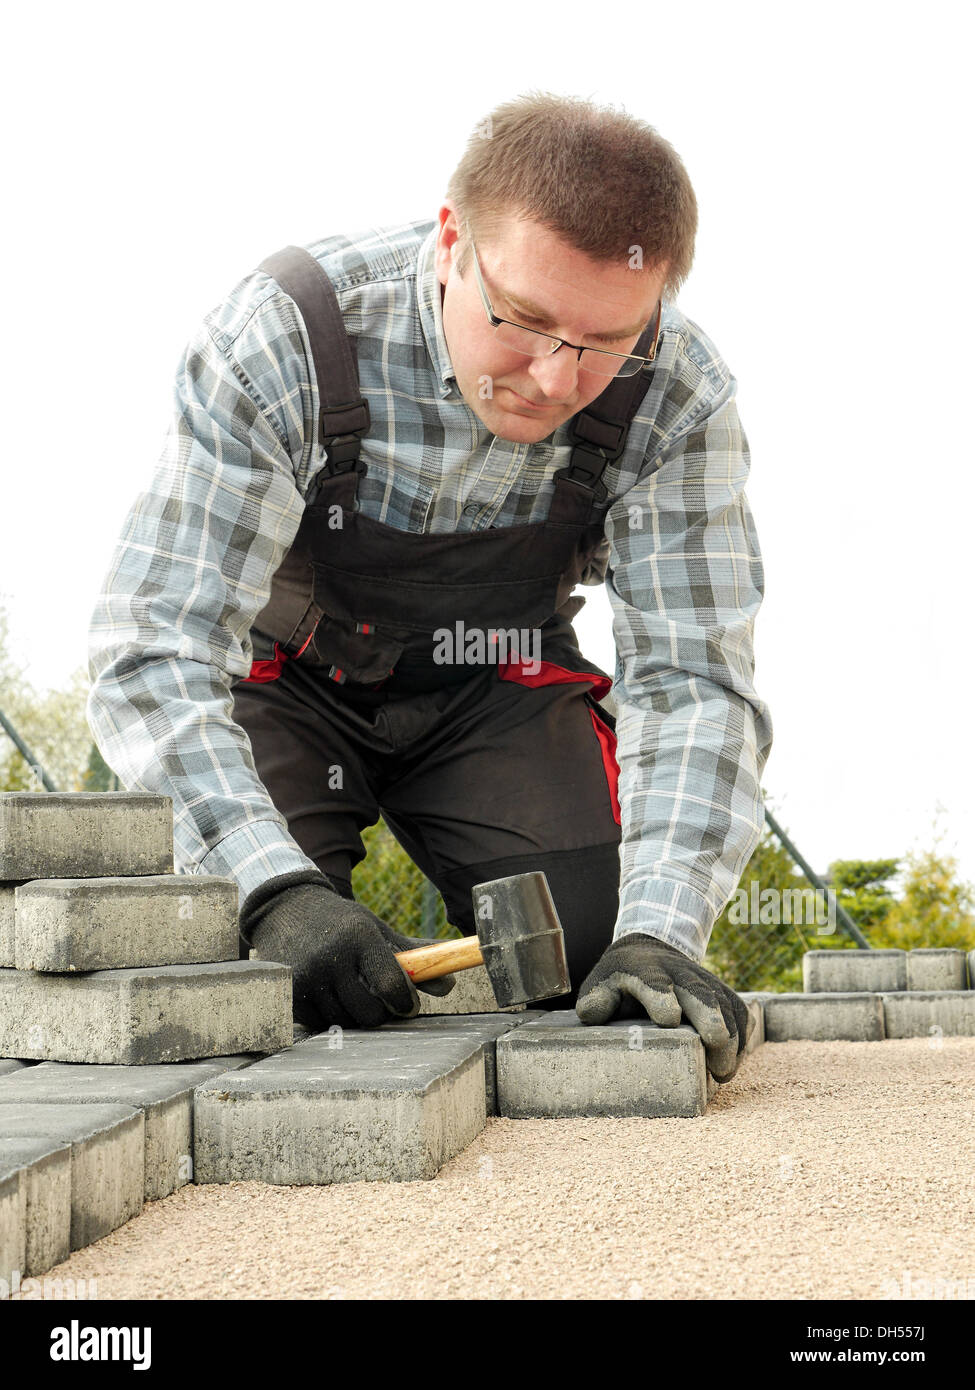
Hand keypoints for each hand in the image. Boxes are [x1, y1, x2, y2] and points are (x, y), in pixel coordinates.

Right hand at [240, 869, 455, 1029]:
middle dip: (382, 1012)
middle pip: (370, 1013)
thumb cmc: (342, 924)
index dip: (406, 1003)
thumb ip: (414, 957)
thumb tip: (450, 984)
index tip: (408, 1005)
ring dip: (354, 1015)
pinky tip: (328, 994)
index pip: (391, 986)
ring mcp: (306, 977)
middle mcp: (330, 957)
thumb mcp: (377, 931)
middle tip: (379, 999)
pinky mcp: (289, 995)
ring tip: (350, 991)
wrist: (287, 911)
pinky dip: (330, 1017)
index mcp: (359, 936)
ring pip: (346, 1022)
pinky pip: (320, 1025)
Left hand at [576, 932, 749, 1081]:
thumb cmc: (621, 981)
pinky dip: (742, 1036)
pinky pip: (739, 1011)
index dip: (661, 998)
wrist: (649, 952)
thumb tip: (595, 1014)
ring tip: (724, 1072)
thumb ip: (595, 1001)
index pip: (654, 981)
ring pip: (725, 1004)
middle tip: (715, 1050)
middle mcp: (679, 973)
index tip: (668, 1019)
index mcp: (644, 971)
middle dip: (710, 1019)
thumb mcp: (600, 985)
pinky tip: (735, 1062)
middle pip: (699, 992)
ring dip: (730, 1037)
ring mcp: (704, 980)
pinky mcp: (721, 992)